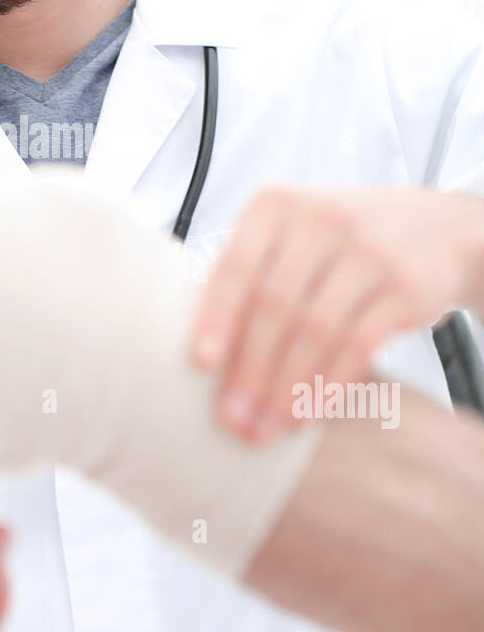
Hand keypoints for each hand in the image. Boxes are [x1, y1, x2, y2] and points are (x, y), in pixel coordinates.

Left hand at [188, 184, 483, 441]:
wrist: (434, 227)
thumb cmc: (337, 242)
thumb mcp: (290, 235)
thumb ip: (248, 275)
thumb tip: (198, 351)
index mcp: (275, 205)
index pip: (237, 266)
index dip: (216, 317)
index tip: (201, 364)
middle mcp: (320, 220)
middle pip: (274, 305)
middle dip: (249, 369)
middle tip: (232, 418)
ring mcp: (367, 251)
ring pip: (315, 330)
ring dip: (286, 386)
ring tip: (265, 426)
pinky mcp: (404, 286)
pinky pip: (359, 344)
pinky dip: (328, 383)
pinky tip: (308, 411)